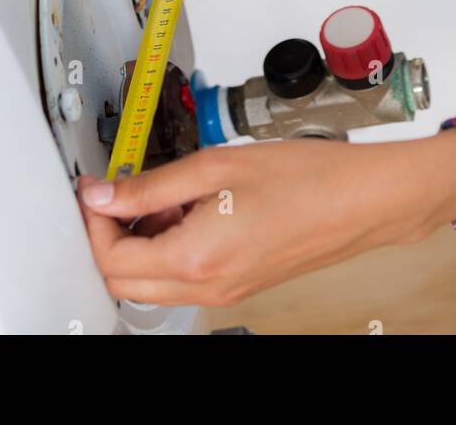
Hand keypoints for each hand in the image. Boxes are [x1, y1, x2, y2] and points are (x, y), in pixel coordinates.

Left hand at [77, 130, 455, 307]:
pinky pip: (184, 277)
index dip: (94, 221)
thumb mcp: (217, 164)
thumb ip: (151, 184)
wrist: (361, 200)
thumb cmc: (304, 177)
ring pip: (153, 283)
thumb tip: (102, 195)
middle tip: (121, 190)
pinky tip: (192, 204)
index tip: (96, 187)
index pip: (112, 260)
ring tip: (165, 191)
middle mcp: (207, 286)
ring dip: (142, 241)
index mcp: (196, 258)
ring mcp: (224, 291)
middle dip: (111, 236)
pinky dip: (171, 246)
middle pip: (125, 281)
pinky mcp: (238, 284)